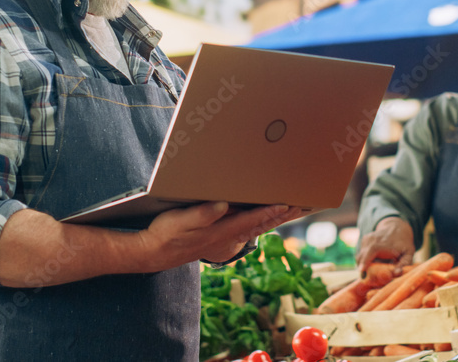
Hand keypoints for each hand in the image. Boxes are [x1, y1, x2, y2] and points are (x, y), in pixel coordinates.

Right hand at [140, 202, 302, 269]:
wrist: (156, 253)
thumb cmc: (166, 232)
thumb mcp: (179, 220)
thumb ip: (201, 214)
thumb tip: (223, 205)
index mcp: (220, 231)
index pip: (250, 220)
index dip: (269, 211)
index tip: (287, 203)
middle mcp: (227, 239)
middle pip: (260, 226)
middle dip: (281, 215)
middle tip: (302, 206)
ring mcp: (226, 243)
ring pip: (256, 229)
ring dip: (275, 219)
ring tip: (292, 210)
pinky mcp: (222, 243)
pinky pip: (248, 232)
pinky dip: (262, 224)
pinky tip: (268, 219)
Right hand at [355, 217, 414, 274]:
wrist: (396, 227)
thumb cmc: (404, 243)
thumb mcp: (409, 253)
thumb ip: (405, 263)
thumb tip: (397, 273)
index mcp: (383, 243)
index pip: (372, 251)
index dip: (365, 261)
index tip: (361, 270)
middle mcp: (372, 240)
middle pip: (362, 256)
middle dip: (362, 268)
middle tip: (367, 278)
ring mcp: (367, 239)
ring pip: (360, 256)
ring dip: (363, 265)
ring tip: (372, 271)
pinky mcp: (364, 240)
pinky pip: (361, 254)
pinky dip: (364, 261)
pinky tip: (373, 262)